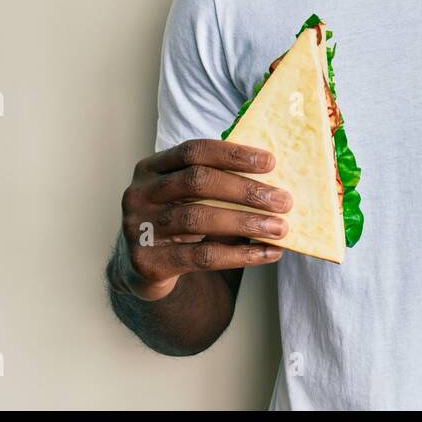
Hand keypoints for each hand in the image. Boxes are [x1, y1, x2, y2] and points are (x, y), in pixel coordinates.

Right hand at [112, 139, 292, 300]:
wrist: (144, 270)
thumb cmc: (179, 223)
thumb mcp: (189, 197)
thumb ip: (218, 183)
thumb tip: (274, 181)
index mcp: (151, 168)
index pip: (194, 151)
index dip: (233, 154)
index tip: (271, 162)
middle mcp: (139, 194)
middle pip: (197, 182)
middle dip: (245, 190)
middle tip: (283, 200)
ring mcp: (138, 228)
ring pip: (199, 218)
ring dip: (246, 222)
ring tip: (280, 228)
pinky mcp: (148, 262)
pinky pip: (202, 256)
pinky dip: (241, 254)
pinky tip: (268, 253)